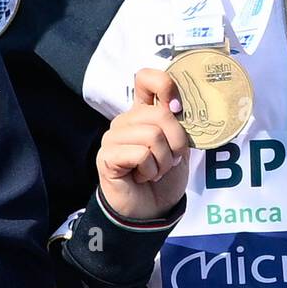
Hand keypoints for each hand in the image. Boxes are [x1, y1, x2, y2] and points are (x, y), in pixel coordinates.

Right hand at [96, 68, 190, 219]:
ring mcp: (113, 137)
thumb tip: (179, 106)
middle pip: (160, 114)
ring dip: (164, 160)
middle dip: (177, 141)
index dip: (165, 85)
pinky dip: (151, 170)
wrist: (152, 209)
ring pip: (152, 135)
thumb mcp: (180, 145)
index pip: (146, 78)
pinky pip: (141, 154)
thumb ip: (179, 123)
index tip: (178, 107)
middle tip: (171, 159)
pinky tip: (143, 177)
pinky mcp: (106, 156)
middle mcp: (126, 120)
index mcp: (144, 112)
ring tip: (155, 171)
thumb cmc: (165, 176)